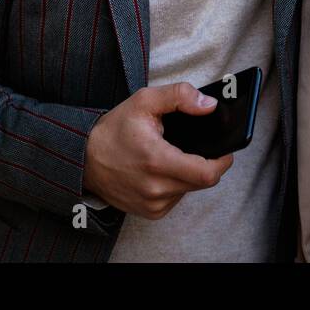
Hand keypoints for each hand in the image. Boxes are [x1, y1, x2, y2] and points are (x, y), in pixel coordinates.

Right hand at [83, 82, 232, 219]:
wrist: (85, 158)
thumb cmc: (115, 129)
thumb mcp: (145, 101)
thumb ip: (180, 97)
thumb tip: (209, 105)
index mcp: (157, 160)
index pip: (207, 173)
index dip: (222, 161)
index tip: (224, 149)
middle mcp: (156, 188)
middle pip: (202, 181)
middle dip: (205, 162)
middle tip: (194, 146)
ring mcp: (153, 204)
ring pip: (190, 189)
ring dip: (189, 174)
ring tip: (171, 155)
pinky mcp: (150, 212)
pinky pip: (177, 198)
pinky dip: (176, 184)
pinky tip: (162, 170)